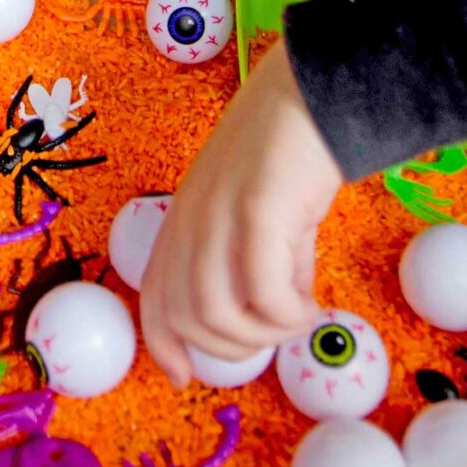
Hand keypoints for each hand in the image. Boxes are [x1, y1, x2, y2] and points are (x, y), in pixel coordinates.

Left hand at [140, 41, 343, 385]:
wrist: (312, 91)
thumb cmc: (290, 146)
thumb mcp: (261, 208)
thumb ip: (261, 257)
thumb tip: (280, 308)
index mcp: (184, 216)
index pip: (154, 295)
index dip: (162, 343)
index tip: (183, 376)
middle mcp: (192, 217)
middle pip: (185, 315)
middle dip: (230, 347)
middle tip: (276, 331)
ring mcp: (220, 212)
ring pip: (217, 312)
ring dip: (264, 334)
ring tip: (298, 316)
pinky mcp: (258, 208)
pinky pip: (264, 292)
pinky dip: (289, 315)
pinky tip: (312, 304)